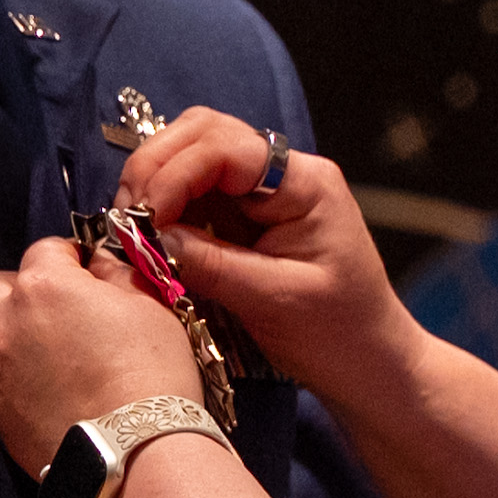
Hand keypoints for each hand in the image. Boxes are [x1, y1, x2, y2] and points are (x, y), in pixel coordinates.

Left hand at [0, 239, 203, 475]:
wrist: (134, 456)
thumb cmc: (151, 376)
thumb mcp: (150, 307)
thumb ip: (115, 274)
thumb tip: (98, 264)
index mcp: (44, 284)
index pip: (47, 249)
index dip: (71, 258)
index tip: (88, 273)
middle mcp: (6, 320)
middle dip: (24, 289)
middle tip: (59, 309)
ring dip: (8, 332)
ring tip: (44, 351)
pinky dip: (7, 372)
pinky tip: (38, 385)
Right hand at [111, 108, 425, 411]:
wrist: (368, 362)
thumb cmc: (338, 334)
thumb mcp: (273, 302)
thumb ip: (211, 264)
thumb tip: (148, 236)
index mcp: (305, 183)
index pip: (225, 146)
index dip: (174, 173)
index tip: (144, 218)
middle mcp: (284, 173)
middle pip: (202, 134)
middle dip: (156, 169)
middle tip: (129, 221)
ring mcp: (263, 192)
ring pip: (191, 157)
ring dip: (155, 186)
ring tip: (135, 232)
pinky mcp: (245, 216)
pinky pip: (194, 194)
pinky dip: (166, 209)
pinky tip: (150, 240)